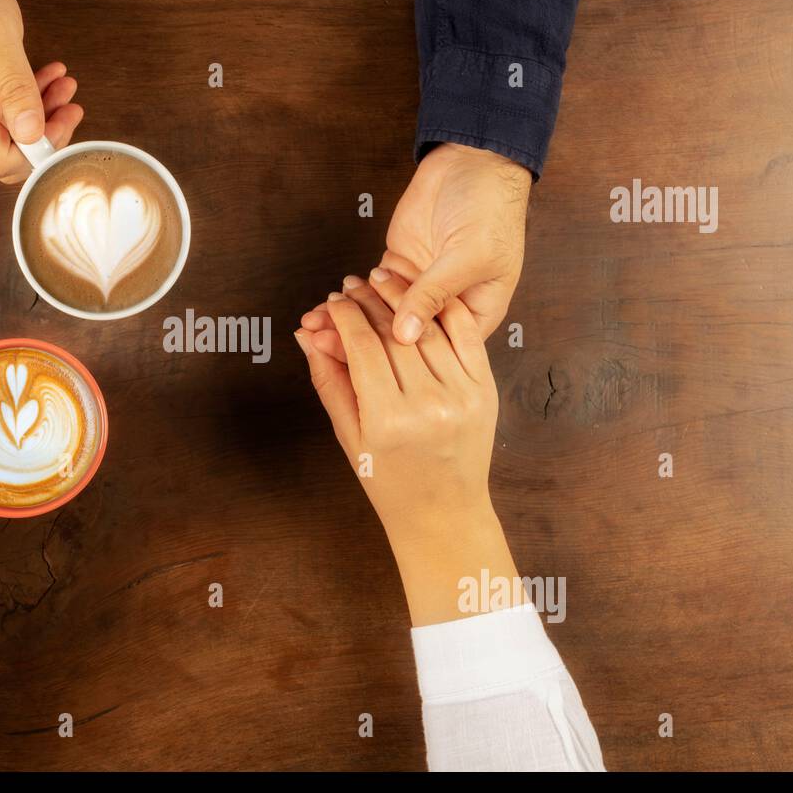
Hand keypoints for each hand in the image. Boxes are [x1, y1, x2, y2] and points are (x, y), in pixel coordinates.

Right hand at [0, 0, 83, 182]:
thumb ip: (15, 87)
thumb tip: (31, 133)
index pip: (2, 161)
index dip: (39, 152)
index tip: (64, 121)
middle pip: (4, 150)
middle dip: (44, 131)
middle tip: (71, 102)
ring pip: (1, 130)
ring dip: (37, 111)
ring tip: (62, 83)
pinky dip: (20, 99)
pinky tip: (42, 77)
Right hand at [294, 272, 517, 625]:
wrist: (444, 513)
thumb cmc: (390, 482)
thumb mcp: (349, 436)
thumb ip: (329, 382)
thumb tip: (307, 335)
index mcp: (388, 420)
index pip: (361, 346)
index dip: (343, 316)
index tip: (331, 301)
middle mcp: (428, 405)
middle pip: (393, 332)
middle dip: (368, 301)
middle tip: (352, 283)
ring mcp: (462, 396)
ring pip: (427, 328)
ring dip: (403, 297)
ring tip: (382, 279)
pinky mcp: (485, 391)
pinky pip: (465, 336)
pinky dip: (444, 311)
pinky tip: (424, 295)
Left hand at [303, 144, 529, 355]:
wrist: (471, 162)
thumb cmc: (490, 208)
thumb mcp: (470, 254)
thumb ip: (435, 293)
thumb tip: (406, 334)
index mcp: (475, 314)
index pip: (435, 352)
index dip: (399, 363)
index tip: (361, 368)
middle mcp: (445, 307)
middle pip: (401, 338)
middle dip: (362, 343)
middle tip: (324, 344)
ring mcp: (417, 287)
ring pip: (380, 316)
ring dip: (349, 324)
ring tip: (315, 330)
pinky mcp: (396, 267)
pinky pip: (368, 292)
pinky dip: (347, 301)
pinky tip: (323, 310)